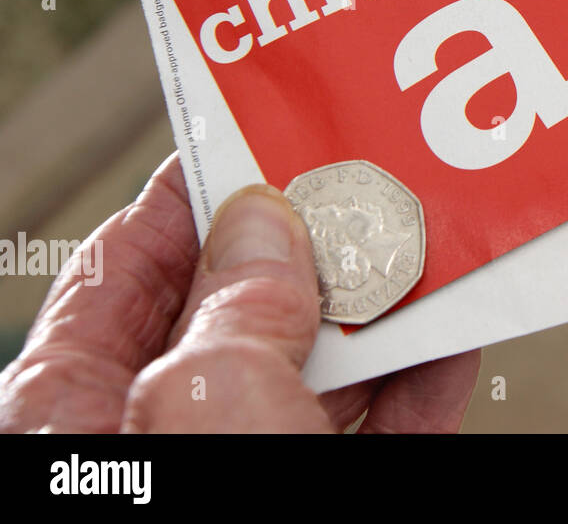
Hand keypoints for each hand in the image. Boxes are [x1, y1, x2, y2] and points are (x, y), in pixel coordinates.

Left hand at [0, 153, 479, 431]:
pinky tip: (451, 349)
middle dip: (311, 244)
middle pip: (234, 308)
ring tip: (431, 253)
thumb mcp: (202, 416)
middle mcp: (153, 443)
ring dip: (380, 312)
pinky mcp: (315, 497)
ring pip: (312, 370)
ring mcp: (238, 470)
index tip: (265, 129)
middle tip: (375, 182)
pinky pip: (365, 432)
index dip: (197, 190)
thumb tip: (265, 225)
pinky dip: (413, 391)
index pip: (130, 268)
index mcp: (67, 420)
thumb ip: (235, 311)